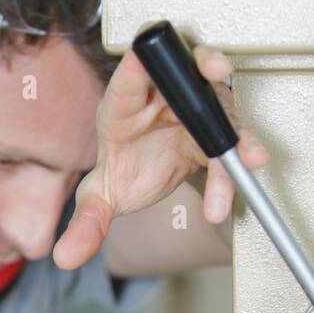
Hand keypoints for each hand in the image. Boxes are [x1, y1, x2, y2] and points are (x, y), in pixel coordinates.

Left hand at [52, 43, 269, 270]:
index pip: (127, 80)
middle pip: (182, 73)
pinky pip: (230, 141)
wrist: (149, 177)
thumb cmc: (125, 171)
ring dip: (231, 125)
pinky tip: (248, 164)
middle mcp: (160, 99)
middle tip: (213, 70)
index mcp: (122, 105)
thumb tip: (65, 257)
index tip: (142, 56)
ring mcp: (190, 111)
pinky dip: (242, 152)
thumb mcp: (101, 198)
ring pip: (215, 107)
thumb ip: (86, 223)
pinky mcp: (213, 131)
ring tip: (241, 151)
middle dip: (200, 68)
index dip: (136, 66)